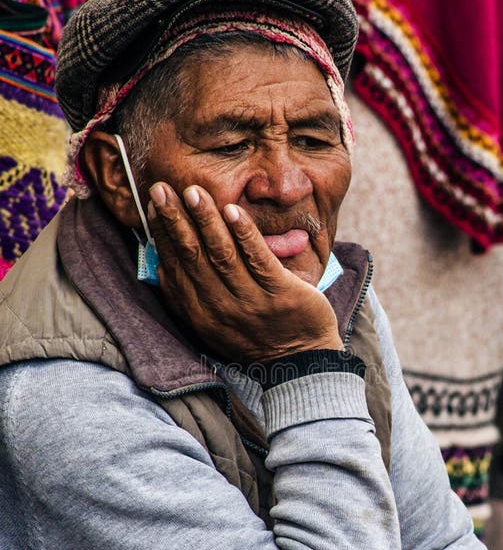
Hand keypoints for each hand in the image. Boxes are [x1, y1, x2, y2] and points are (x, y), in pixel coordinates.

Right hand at [146, 182, 342, 361]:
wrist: (301, 361)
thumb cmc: (256, 334)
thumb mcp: (213, 323)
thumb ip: (188, 296)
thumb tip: (160, 264)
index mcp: (200, 313)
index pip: (176, 265)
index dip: (163, 233)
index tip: (155, 203)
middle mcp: (220, 307)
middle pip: (193, 256)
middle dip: (176, 220)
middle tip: (162, 188)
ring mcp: (251, 301)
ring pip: (222, 254)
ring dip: (206, 220)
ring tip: (193, 192)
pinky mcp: (280, 294)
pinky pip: (258, 259)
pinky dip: (245, 234)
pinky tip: (233, 211)